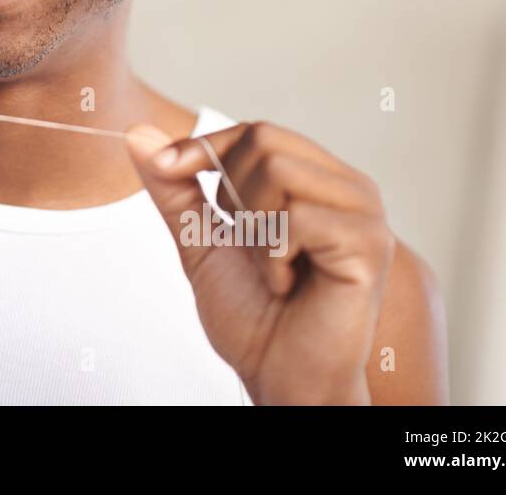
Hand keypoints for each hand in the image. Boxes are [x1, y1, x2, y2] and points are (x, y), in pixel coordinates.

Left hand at [125, 122, 394, 404]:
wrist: (279, 375)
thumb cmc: (252, 313)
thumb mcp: (199, 238)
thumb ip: (173, 186)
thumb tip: (135, 131)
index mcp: (316, 179)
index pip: (256, 131)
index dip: (205, 147)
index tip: (167, 168)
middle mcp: (348, 186)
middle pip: (265, 139)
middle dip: (232, 195)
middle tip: (249, 246)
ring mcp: (364, 213)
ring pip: (279, 170)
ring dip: (254, 228)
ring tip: (271, 267)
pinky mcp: (369, 244)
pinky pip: (297, 218)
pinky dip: (273, 256)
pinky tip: (286, 284)